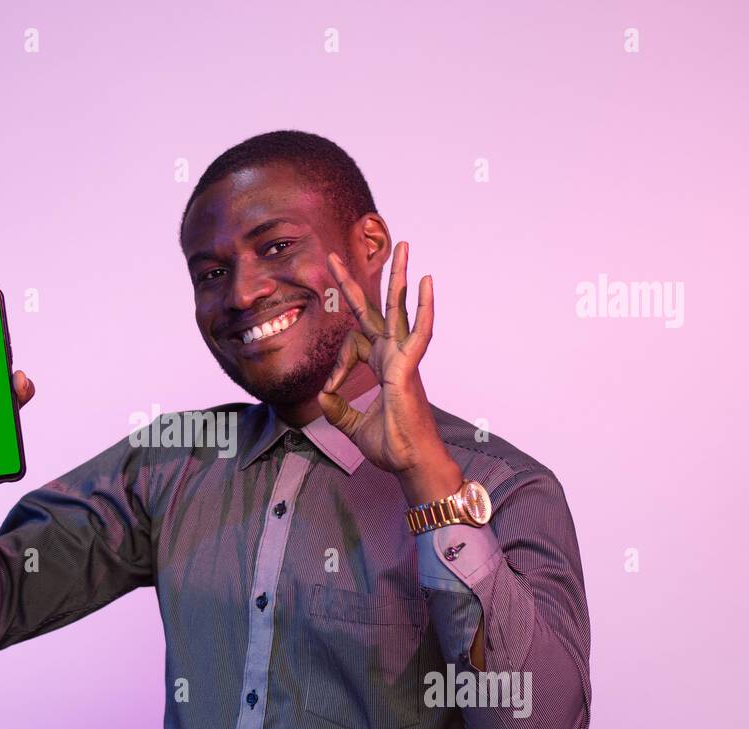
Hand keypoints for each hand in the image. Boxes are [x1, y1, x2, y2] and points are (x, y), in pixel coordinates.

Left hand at [317, 241, 461, 502]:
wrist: (409, 463)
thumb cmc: (391, 445)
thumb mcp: (352, 425)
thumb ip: (338, 409)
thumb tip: (322, 396)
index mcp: (381, 365)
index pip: (354, 342)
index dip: (338, 365)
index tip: (330, 391)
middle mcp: (392, 355)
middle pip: (373, 309)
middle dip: (355, 282)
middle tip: (336, 255)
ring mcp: (403, 358)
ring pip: (399, 309)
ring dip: (398, 278)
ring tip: (403, 245)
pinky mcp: (410, 367)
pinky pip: (420, 332)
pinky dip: (424, 307)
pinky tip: (426, 282)